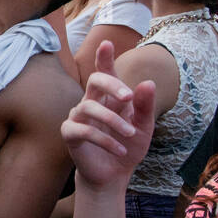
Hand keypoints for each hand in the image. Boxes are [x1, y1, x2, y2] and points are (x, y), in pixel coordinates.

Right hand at [60, 41, 155, 187]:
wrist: (114, 174)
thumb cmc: (128, 146)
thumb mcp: (144, 127)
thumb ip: (145, 106)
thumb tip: (147, 83)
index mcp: (109, 96)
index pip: (105, 72)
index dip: (104, 57)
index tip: (107, 43)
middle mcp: (91, 101)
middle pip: (94, 80)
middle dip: (111, 84)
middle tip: (129, 97)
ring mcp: (78, 116)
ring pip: (89, 107)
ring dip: (113, 121)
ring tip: (130, 134)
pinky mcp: (70, 133)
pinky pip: (84, 130)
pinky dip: (104, 140)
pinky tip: (120, 150)